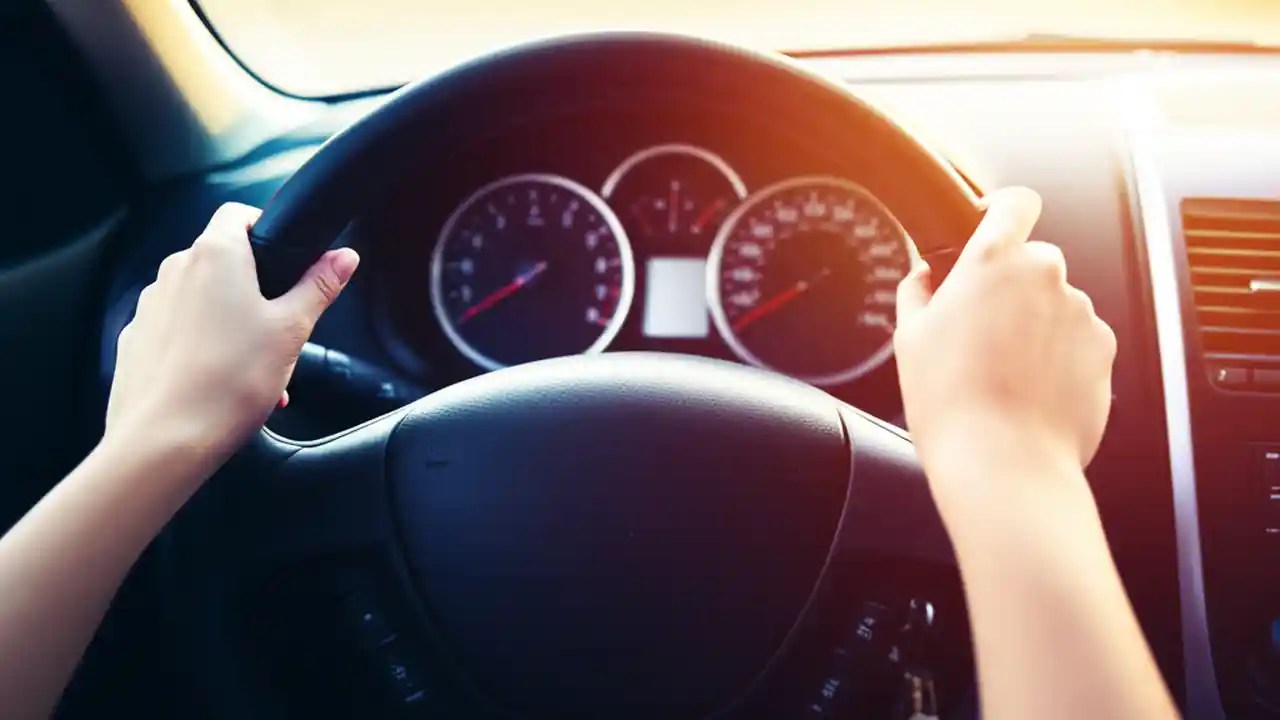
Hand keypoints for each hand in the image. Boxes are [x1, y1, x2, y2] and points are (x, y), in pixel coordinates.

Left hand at [105, 203, 359, 475]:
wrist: (165, 439)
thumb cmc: (228, 383)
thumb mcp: (292, 330)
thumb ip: (319, 286)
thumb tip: (343, 258)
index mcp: (215, 255)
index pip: (241, 214)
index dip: (269, 231)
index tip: (291, 263)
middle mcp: (176, 271)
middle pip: (226, 263)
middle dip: (259, 292)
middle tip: (282, 333)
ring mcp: (152, 305)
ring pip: (204, 301)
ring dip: (234, 324)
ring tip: (258, 371)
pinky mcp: (138, 340)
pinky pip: (181, 332)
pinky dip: (205, 348)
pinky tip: (226, 384)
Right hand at [894, 188, 1115, 502]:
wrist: (1004, 463)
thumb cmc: (952, 403)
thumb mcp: (910, 338)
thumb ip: (919, 290)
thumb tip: (925, 276)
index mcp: (994, 261)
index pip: (1014, 202)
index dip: (1003, 210)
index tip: (992, 224)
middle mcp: (1045, 277)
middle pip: (1034, 260)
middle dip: (1011, 286)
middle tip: (980, 328)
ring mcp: (1080, 313)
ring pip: (1056, 303)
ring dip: (1036, 324)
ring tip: (1003, 370)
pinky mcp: (1103, 350)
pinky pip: (1078, 339)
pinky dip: (1058, 356)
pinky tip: (1029, 388)